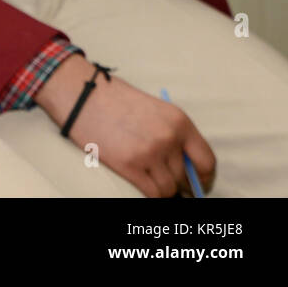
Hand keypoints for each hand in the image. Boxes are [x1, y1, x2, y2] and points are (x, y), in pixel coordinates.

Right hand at [35, 57, 215, 196]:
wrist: (80, 92)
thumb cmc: (113, 98)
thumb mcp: (153, 110)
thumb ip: (171, 133)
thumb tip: (184, 165)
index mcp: (179, 122)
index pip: (207, 161)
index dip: (204, 177)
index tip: (198, 182)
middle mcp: (169, 139)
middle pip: (186, 177)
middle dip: (179, 184)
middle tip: (169, 183)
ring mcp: (149, 153)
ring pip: (169, 189)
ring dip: (163, 190)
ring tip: (152, 182)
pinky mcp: (129, 165)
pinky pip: (153, 193)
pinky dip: (151, 195)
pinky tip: (144, 187)